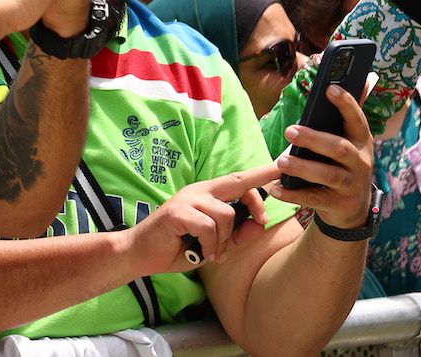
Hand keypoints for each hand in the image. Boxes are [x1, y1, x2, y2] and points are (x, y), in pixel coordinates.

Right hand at [126, 164, 274, 273]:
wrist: (141, 253)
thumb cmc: (177, 246)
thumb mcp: (214, 243)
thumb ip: (236, 234)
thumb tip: (259, 225)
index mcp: (207, 195)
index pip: (238, 180)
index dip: (260, 174)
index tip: (279, 166)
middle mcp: (199, 191)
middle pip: (237, 184)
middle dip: (257, 200)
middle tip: (262, 221)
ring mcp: (187, 199)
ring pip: (226, 215)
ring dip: (224, 240)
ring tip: (211, 251)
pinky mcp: (178, 212)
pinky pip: (208, 227)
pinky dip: (208, 244)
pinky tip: (198, 251)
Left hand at [272, 84, 375, 229]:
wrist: (352, 208)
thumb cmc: (344, 164)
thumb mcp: (351, 141)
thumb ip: (350, 114)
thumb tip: (364, 77)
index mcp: (362, 142)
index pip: (357, 119)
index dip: (346, 104)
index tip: (330, 88)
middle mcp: (360, 162)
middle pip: (339, 148)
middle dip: (314, 138)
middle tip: (290, 131)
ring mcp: (351, 185)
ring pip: (328, 175)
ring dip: (303, 167)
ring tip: (280, 161)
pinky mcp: (338, 204)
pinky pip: (314, 198)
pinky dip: (293, 194)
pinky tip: (275, 188)